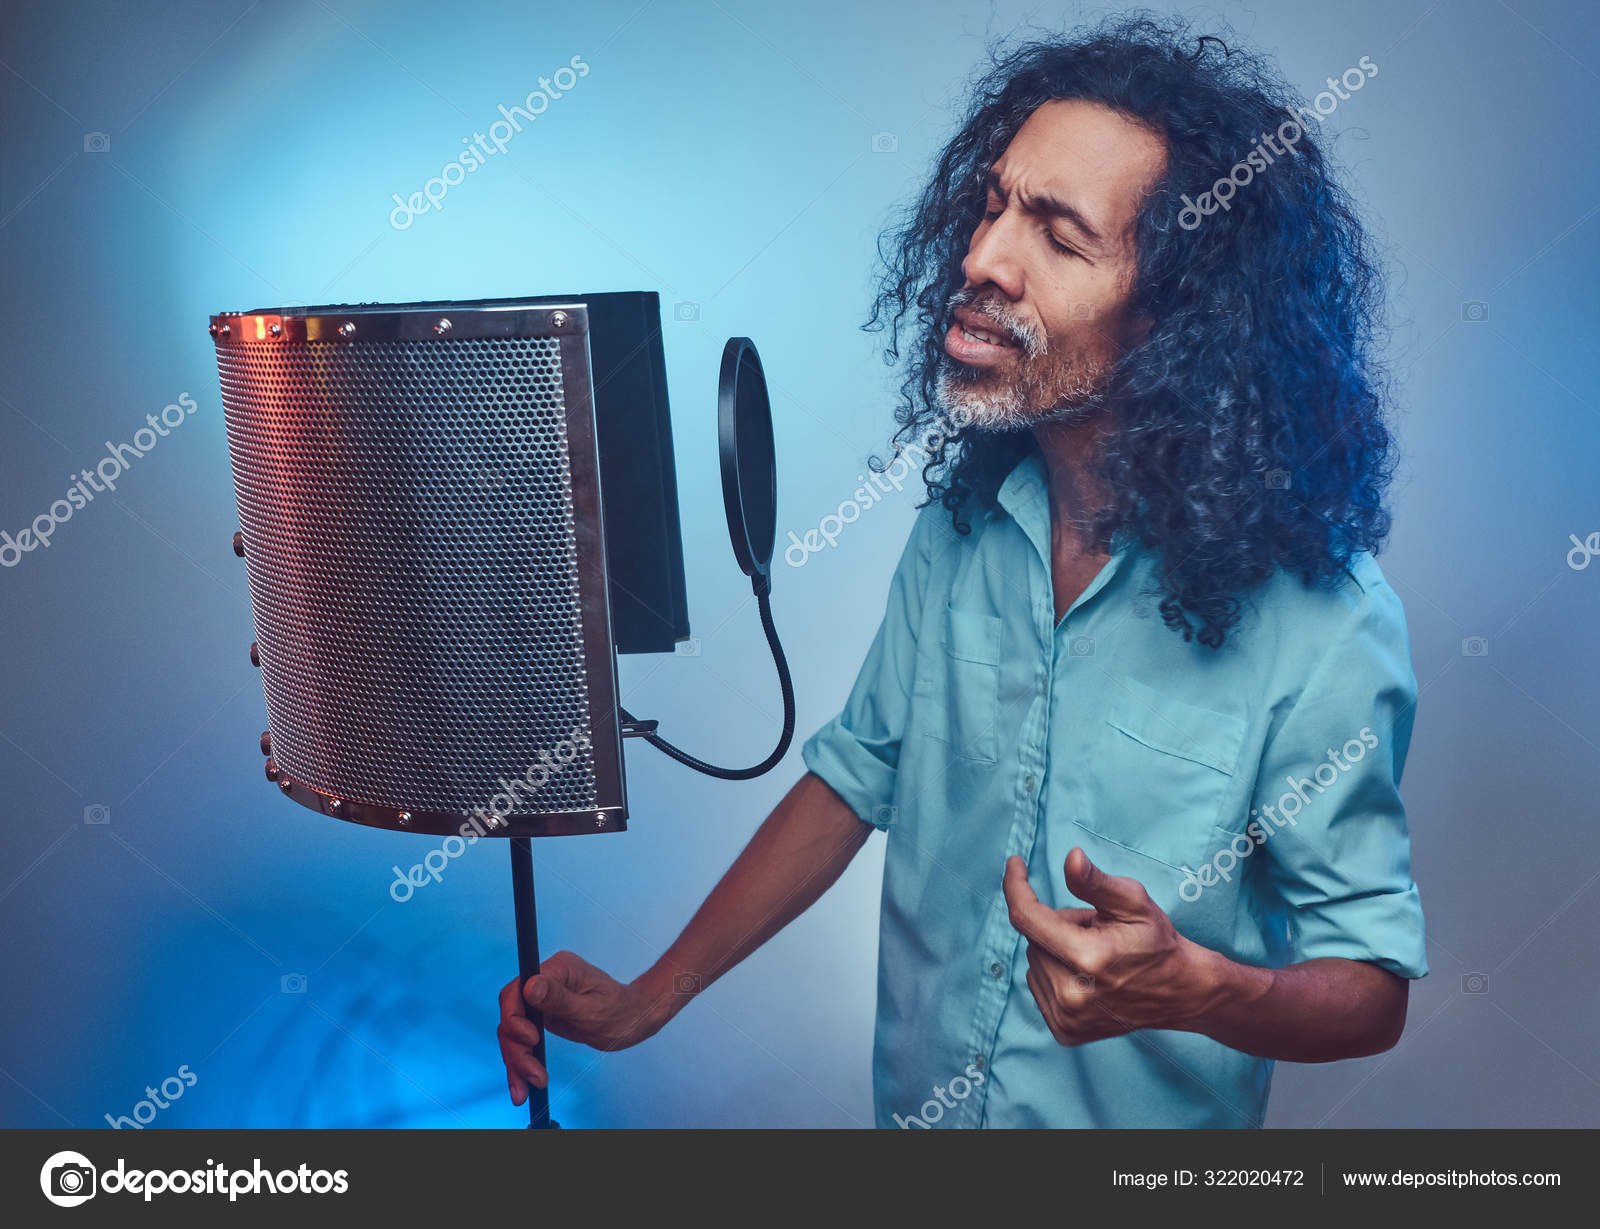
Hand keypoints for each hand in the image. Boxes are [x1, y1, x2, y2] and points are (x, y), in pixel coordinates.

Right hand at [496, 951, 666, 1105]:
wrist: (633, 1019)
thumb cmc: (621, 1010)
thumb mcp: (591, 1009)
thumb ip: (558, 999)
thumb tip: (529, 986)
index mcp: (557, 971)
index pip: (516, 991)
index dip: (515, 1018)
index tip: (531, 1040)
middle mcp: (545, 982)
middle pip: (512, 1016)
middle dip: (517, 1049)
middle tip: (534, 1075)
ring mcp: (542, 1000)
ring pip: (513, 1033)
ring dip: (516, 1062)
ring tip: (525, 1090)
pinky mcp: (543, 1017)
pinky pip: (523, 1041)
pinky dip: (521, 1063)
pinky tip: (522, 1085)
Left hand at [1002, 848, 1214, 1045]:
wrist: (1180, 992)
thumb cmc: (1156, 941)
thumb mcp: (1133, 902)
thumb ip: (1096, 881)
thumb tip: (1070, 858)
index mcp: (1088, 958)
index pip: (1027, 917)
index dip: (1016, 885)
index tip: (1015, 863)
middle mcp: (1072, 994)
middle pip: (1034, 938)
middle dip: (1057, 924)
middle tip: (1095, 930)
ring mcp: (1067, 1018)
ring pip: (1034, 961)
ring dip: (1056, 949)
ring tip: (1095, 955)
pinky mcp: (1064, 1031)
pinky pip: (1038, 985)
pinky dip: (1054, 972)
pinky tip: (1086, 976)